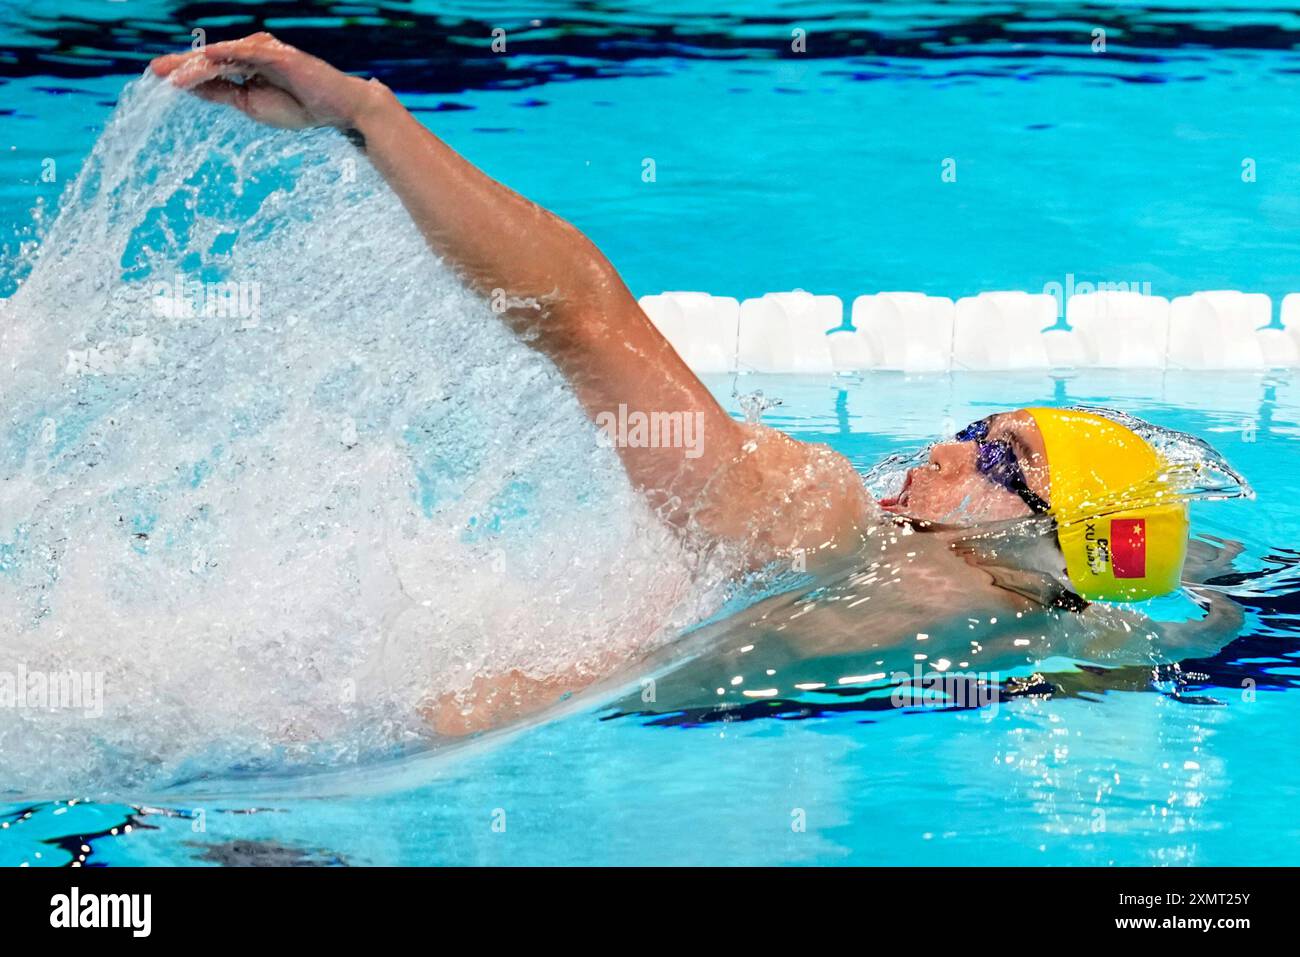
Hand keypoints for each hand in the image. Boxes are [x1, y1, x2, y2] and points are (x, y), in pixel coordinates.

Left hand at [149, 32, 378, 129]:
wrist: (336, 108)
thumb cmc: (300, 108)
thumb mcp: (252, 105)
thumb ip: (225, 94)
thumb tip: (195, 89)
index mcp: (245, 67)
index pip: (210, 69)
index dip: (185, 73)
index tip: (160, 77)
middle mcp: (250, 53)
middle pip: (210, 59)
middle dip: (182, 65)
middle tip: (154, 70)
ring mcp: (262, 51)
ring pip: (222, 56)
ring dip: (196, 66)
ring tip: (173, 75)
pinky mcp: (275, 53)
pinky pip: (244, 52)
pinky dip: (224, 54)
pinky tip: (205, 57)